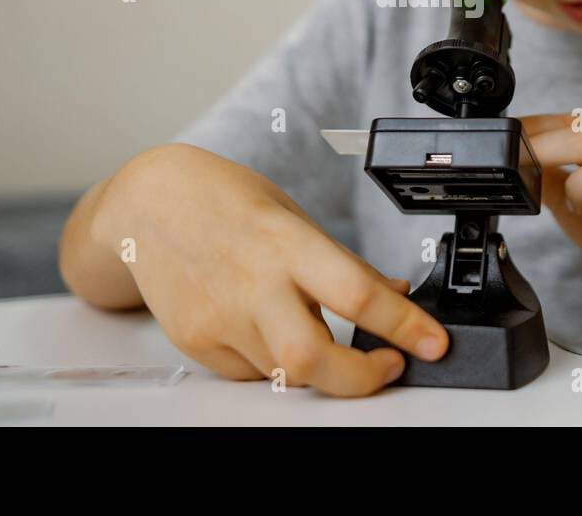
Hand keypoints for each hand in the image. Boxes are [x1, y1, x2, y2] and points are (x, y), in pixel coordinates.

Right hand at [91, 144, 448, 396]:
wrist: (147, 205)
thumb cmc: (222, 200)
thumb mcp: (292, 215)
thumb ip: (341, 262)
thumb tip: (393, 294)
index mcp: (284, 242)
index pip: (356, 294)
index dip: (405, 326)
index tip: (434, 342)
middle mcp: (252, 284)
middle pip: (316, 360)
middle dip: (362, 379)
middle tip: (388, 367)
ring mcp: (220, 318)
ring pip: (288, 373)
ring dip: (319, 365)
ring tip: (318, 328)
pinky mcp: (197, 343)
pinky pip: (254, 374)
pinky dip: (276, 363)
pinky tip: (269, 327)